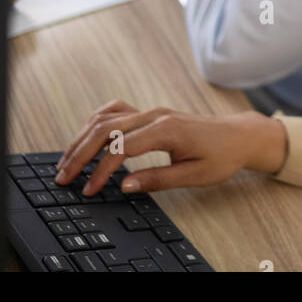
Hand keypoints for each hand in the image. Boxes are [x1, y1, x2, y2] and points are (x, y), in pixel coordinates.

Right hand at [54, 100, 288, 194]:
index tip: (88, 189)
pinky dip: (96, 123)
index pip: (121, 148)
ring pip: (105, 118)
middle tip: (63, 177)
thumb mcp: (195, 175)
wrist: (238, 135)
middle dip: (80, 153)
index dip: (100, 170)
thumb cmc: (222, 155)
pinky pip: (115, 111)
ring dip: (82, 139)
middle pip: (105, 129)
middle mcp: (154, 116)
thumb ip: (158, 180)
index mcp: (166, 130)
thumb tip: (124, 186)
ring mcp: (151, 111)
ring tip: (66, 161)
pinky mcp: (149, 113)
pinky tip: (85, 137)